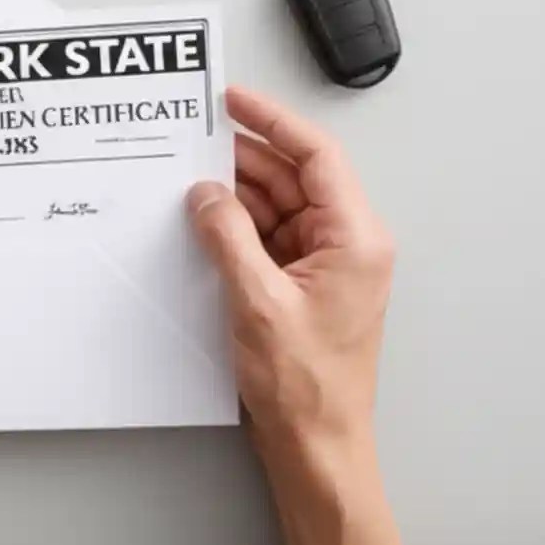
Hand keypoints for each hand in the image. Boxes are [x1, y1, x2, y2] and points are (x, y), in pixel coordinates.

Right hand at [187, 86, 400, 544]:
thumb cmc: (305, 385)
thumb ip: (228, 236)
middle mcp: (347, 244)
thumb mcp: (257, 301)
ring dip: (236, 195)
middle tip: (194, 142)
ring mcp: (325, 265)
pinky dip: (237, 227)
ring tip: (189, 183)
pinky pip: (268, 238)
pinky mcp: (303, 286)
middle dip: (245, 159)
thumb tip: (205, 193)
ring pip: (278, 207)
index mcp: (355, 238)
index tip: (233, 100)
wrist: (316, 445)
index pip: (316, 156)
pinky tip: (204, 223)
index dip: (272, 121)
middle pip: (294, 178)